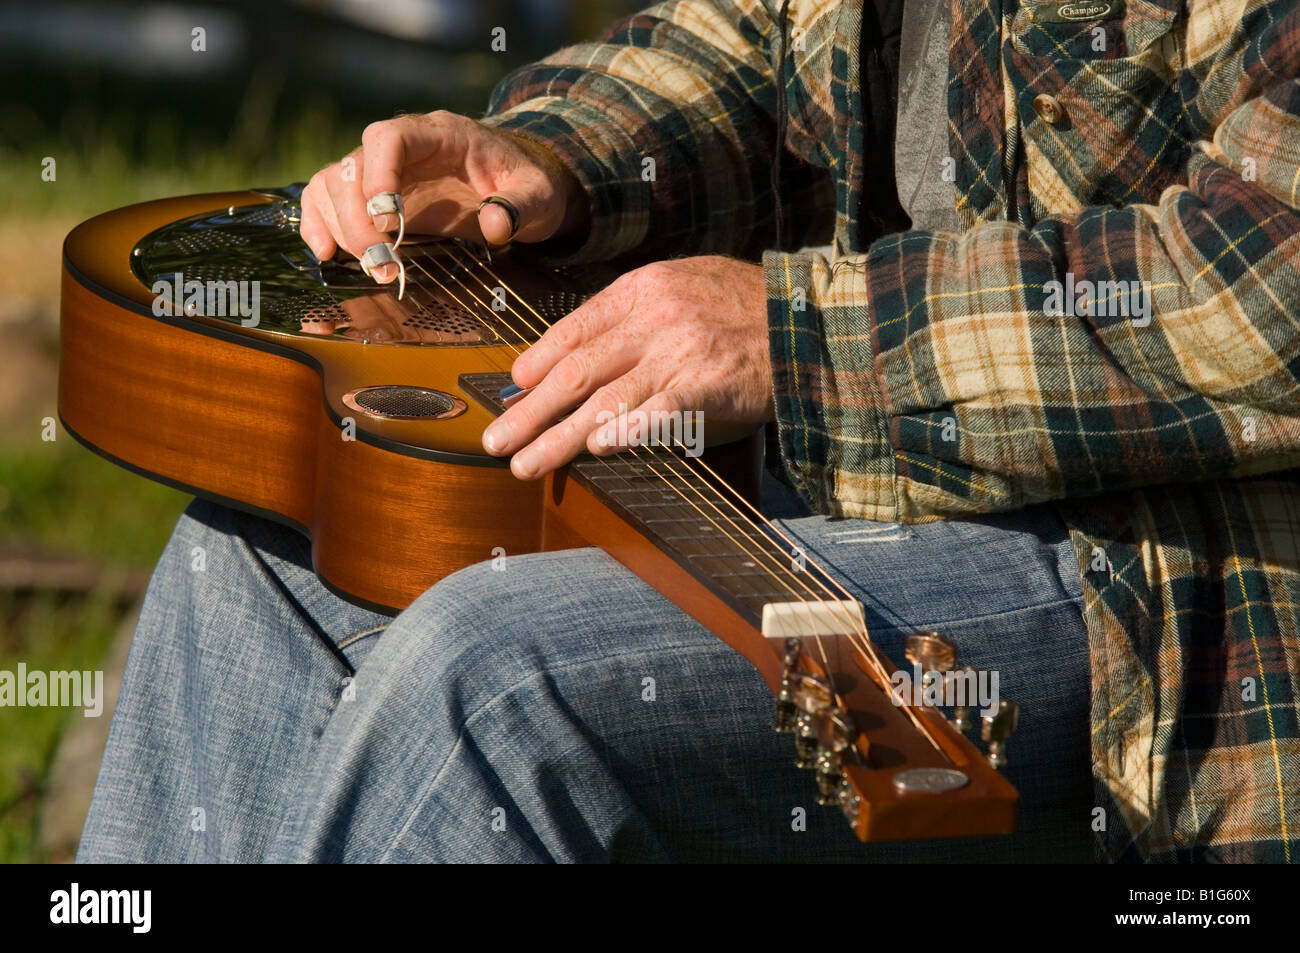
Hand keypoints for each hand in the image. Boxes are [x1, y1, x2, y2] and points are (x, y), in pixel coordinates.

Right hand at [299, 110, 588, 281]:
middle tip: (386, 267)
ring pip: (334, 185)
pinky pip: (327, 199)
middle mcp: (403, 147)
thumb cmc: (528, 185)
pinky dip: (319, 224)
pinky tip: (327, 254)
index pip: (389, 137)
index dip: (378, 175)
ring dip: (343, 230)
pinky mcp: (373, 196)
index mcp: (440, 135)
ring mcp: (383, 171)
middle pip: (354, 168)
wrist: (520, 188)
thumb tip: (496, 223)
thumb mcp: (539, 196)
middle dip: (360, 221)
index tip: (387, 222)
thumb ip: (522, 206)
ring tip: (378, 270)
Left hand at [481, 256, 773, 478]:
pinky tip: (597, 450)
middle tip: (496, 441)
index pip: (573, 329)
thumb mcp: (683, 287)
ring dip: (559, 438)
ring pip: (604, 400)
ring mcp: (680, 350)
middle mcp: (654, 317)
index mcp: (641, 290)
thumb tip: (586, 352)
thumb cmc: (744, 309)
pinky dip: (625, 431)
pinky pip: (657, 412)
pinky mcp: (707, 382)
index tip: (512, 387)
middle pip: (576, 370)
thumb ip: (636, 315)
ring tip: (527, 465)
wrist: (807, 320)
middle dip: (529, 410)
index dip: (536, 362)